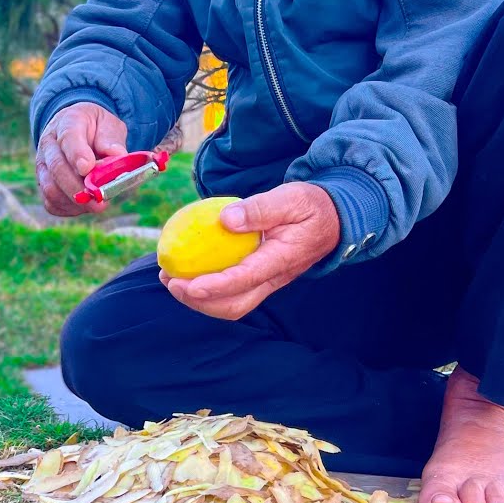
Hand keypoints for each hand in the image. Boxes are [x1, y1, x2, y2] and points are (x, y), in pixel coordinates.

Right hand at [35, 102, 128, 215]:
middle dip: (78, 187)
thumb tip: (117, 156)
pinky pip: (51, 203)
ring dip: (74, 201)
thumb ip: (111, 140)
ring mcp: (43, 165)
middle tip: (98, 200)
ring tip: (96, 204)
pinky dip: (68, 209)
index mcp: (67, 123)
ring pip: (51, 189)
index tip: (88, 169)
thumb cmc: (95, 129)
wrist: (77, 129)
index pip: (69, 138)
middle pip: (57, 168)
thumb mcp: (108, 124)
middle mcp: (49, 144)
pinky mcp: (44, 184)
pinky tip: (85, 206)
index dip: (77, 155)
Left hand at [161, 183, 339, 319]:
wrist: (333, 218)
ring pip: (232, 304)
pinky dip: (206, 288)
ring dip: (199, 299)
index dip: (215, 286)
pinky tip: (187, 270)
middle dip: (199, 301)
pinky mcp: (260, 277)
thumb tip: (225, 219)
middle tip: (170, 282)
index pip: (245, 279)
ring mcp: (267, 281)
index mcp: (282, 259)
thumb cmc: (310, 205)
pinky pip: (232, 291)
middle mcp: (274, 278)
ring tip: (171, 279)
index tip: (187, 284)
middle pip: (235, 304)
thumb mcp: (290, 198)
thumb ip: (260, 208)